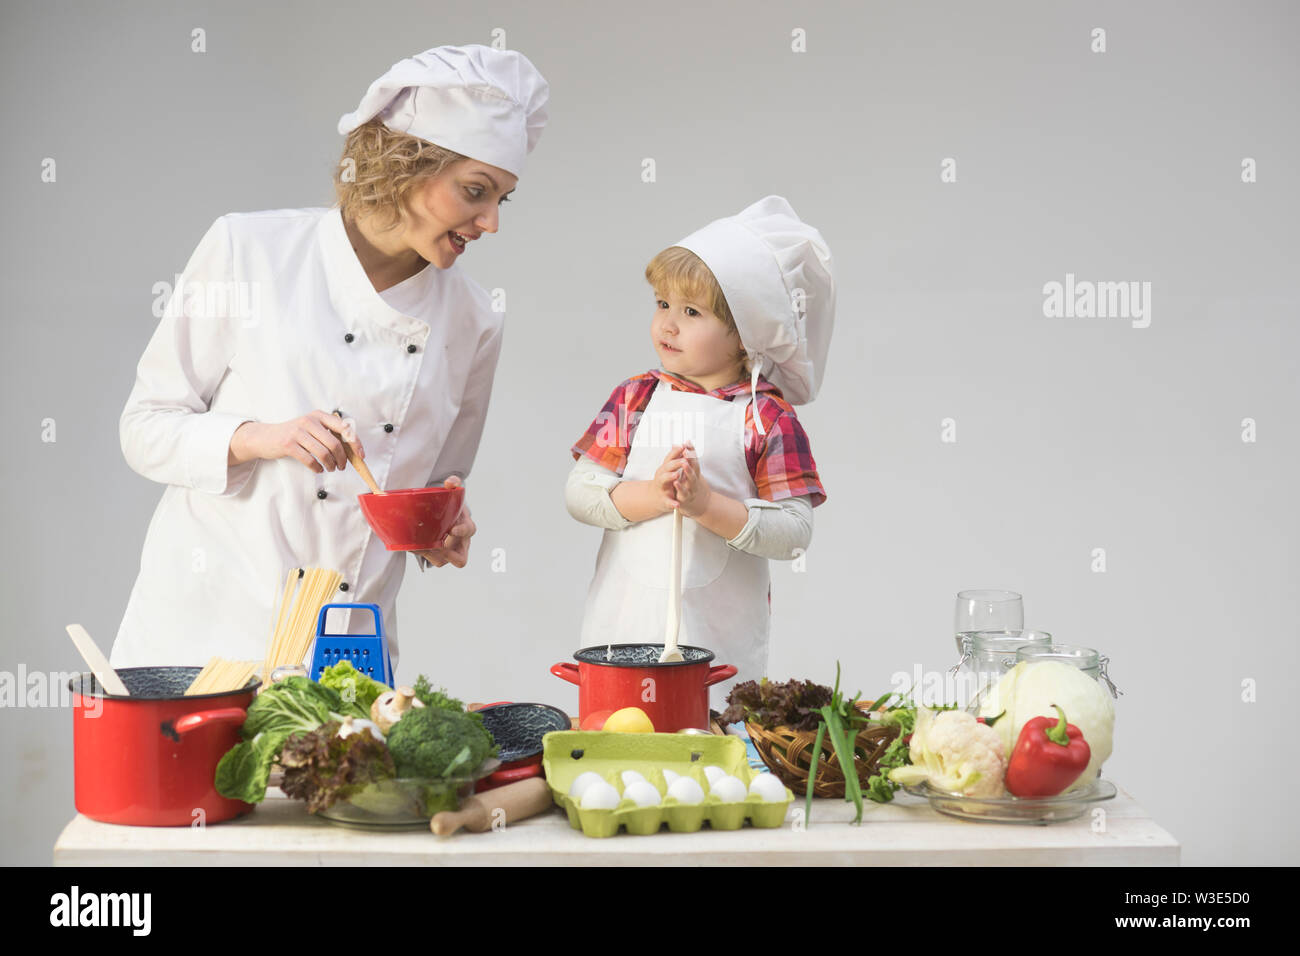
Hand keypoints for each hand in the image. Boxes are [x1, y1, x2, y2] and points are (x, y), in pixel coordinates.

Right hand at [229, 411, 363, 472]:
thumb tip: (352, 450)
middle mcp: (309, 421)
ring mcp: (298, 432)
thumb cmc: (294, 435)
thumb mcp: (312, 428)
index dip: (355, 443)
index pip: (344, 428)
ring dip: (331, 465)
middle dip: (342, 459)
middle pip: (335, 444)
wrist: (266, 437)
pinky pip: (310, 460)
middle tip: (342, 467)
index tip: (360, 455)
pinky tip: (318, 469)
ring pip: (324, 453)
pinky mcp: (289, 444)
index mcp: (319, 415)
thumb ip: (329, 434)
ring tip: (330, 468)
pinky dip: (317, 468)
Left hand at [413, 476, 475, 567]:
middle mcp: (460, 543)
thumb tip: (450, 482)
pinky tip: (412, 544)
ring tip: (419, 545)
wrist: (444, 514)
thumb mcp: (453, 492)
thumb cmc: (450, 505)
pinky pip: (430, 560)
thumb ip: (453, 483)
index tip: (452, 529)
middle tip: (437, 546)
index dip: (462, 531)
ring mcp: (448, 552)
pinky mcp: (436, 555)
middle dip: (449, 555)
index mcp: (466, 526)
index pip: (469, 530)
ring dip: (431, 556)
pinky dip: (421, 554)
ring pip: (442, 561)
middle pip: (460, 558)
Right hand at [651, 445, 689, 512]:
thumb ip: (674, 457)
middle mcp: (661, 476)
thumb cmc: (663, 481)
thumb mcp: (668, 468)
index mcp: (664, 468)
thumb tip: (678, 444)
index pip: (670, 458)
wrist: (654, 498)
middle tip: (684, 460)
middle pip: (667, 467)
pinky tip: (677, 504)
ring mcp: (662, 487)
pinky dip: (672, 503)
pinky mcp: (663, 500)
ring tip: (677, 475)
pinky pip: (667, 501)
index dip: (676, 452)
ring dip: (670, 477)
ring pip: (663, 480)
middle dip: (675, 463)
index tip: (683, 446)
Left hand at [666, 442, 710, 517]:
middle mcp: (694, 479)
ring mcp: (691, 488)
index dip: (691, 451)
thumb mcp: (690, 471)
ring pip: (691, 479)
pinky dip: (680, 488)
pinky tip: (676, 483)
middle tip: (686, 451)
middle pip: (694, 467)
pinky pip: (683, 493)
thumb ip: (686, 458)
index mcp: (694, 472)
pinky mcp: (685, 498)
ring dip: (688, 471)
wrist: (700, 505)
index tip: (688, 442)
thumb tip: (680, 444)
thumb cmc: (692, 486)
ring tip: (684, 464)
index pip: (694, 459)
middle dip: (691, 459)